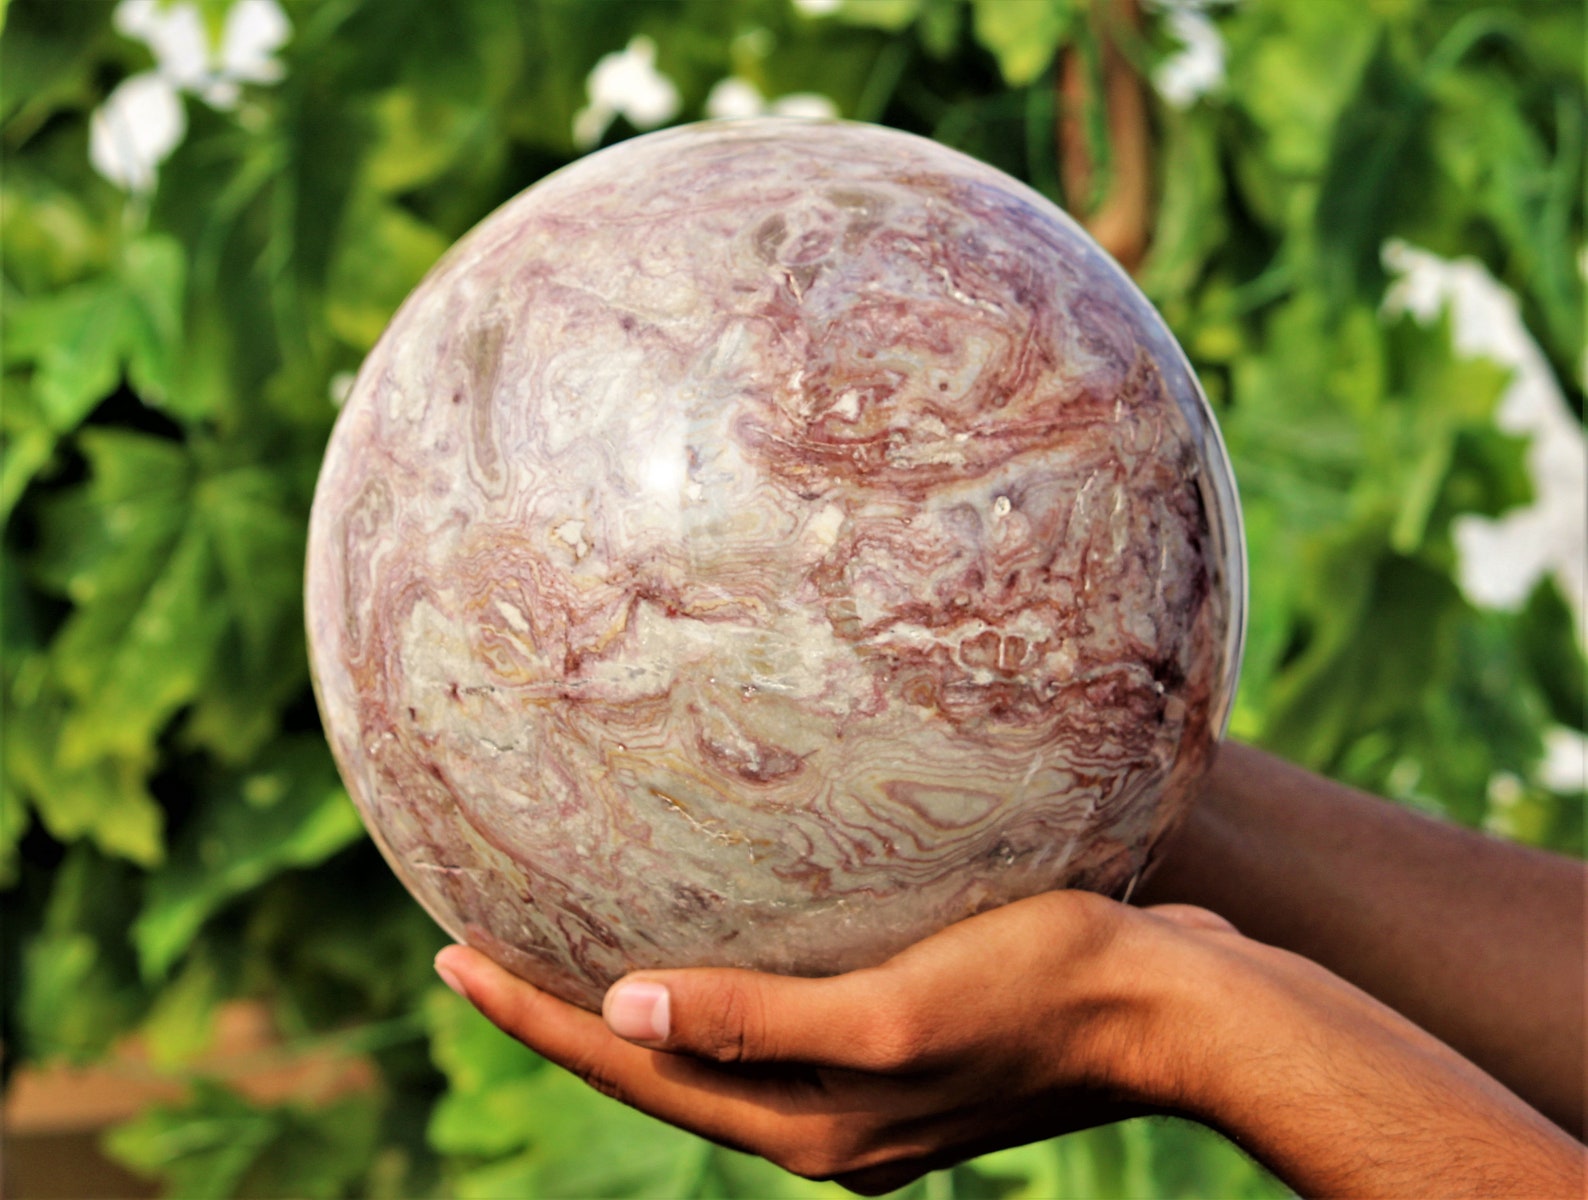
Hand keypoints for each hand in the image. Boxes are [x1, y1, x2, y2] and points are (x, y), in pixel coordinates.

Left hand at [433, 890, 1229, 1193]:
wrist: (1173, 1010)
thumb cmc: (1043, 993)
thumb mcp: (894, 1012)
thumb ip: (760, 1021)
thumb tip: (623, 1007)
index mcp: (807, 1122)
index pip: (634, 1066)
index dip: (537, 1017)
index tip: (452, 956)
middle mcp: (822, 1118)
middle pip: (657, 1063)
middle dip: (560, 1012)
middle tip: (474, 944)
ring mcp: (861, 1087)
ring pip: (711, 1044)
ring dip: (629, 999)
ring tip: (560, 940)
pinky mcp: (898, 1043)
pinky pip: (774, 1016)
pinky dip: (716, 982)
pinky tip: (703, 936)